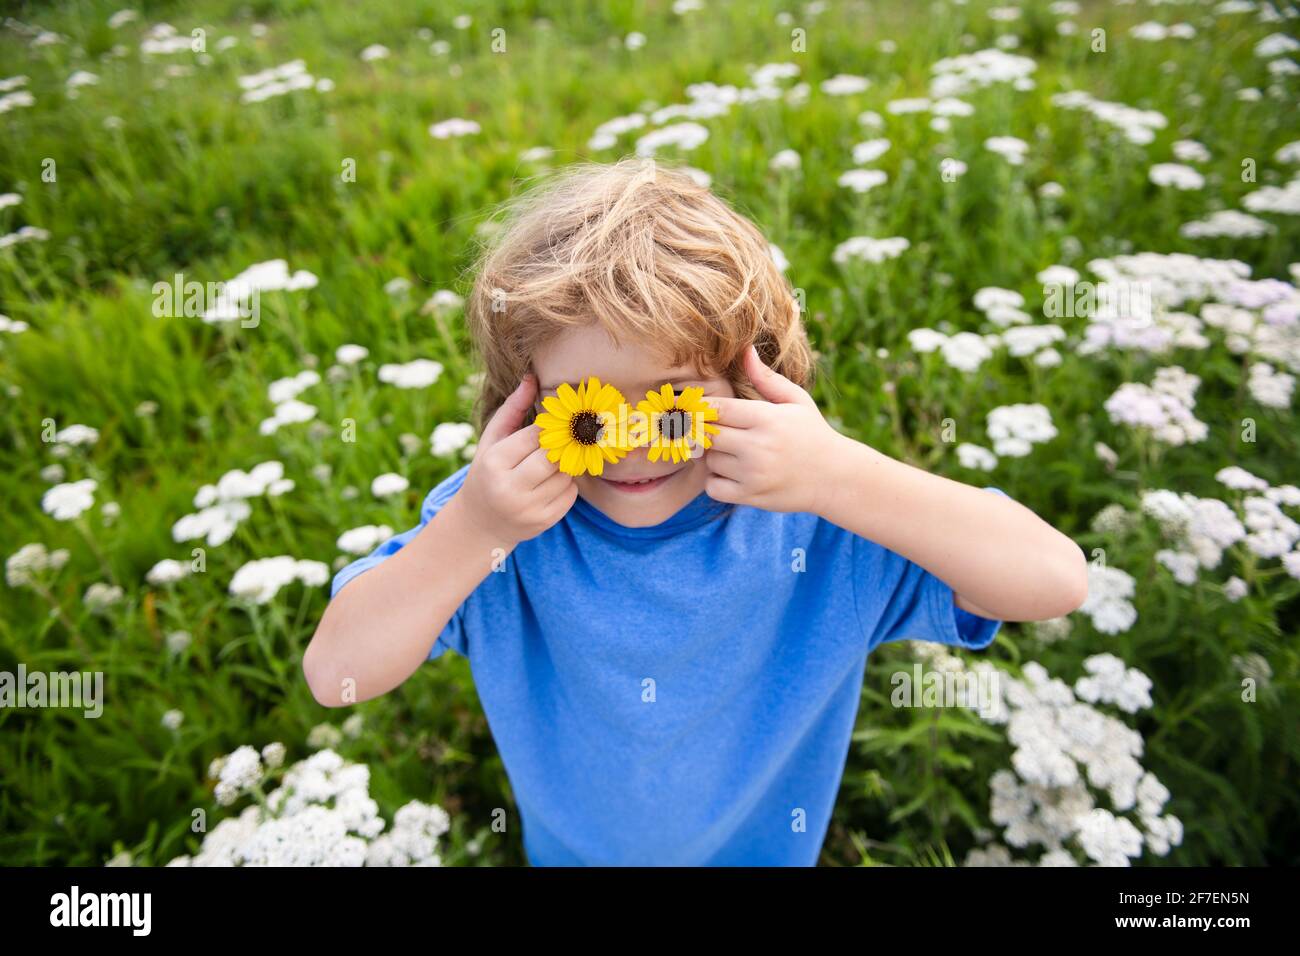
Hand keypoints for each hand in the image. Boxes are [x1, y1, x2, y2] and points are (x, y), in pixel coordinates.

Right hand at [456, 374, 577, 544]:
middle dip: (562, 446)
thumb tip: (532, 377)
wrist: (481, 522)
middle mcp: (510, 488)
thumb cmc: (487, 471)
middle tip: (565, 438)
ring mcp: (528, 508)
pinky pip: (571, 493)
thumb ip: (512, 409)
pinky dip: (568, 483)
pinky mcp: (544, 521)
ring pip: (566, 475)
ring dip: (566, 465)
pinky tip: (553, 481)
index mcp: (495, 463)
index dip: (550, 427)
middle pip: (553, 457)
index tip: (557, 422)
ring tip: (552, 462)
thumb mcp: (491, 440)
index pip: (535, 436)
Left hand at [702, 345, 843, 513]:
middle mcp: (757, 446)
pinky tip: (732, 473)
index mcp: (766, 418)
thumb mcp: (796, 400)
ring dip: (714, 456)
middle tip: (720, 430)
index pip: (717, 408)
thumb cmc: (813, 434)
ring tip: (733, 452)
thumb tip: (745, 350)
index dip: (704, 408)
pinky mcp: (750, 496)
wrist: (836, 478)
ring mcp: (753, 473)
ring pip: (710, 460)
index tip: (706, 409)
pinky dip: (716, 481)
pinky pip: (712, 487)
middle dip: (708, 431)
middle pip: (708, 433)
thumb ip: (766, 378)